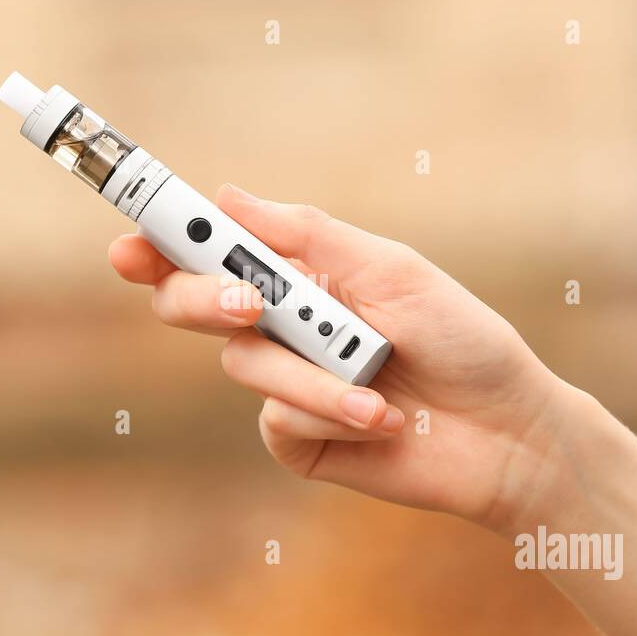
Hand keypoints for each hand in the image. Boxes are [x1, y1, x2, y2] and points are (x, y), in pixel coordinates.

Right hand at [108, 183, 581, 532]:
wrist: (509, 430)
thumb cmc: (461, 339)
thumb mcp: (392, 271)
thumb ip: (309, 236)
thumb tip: (225, 195)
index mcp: (299, 274)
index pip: (209, 252)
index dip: (160, 245)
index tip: (127, 244)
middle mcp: (281, 325)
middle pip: (191, 304)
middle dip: (203, 299)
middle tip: (248, 305)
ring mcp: (285, 384)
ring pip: (243, 363)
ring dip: (313, 374)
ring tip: (378, 388)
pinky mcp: (297, 440)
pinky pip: (276, 420)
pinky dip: (330, 415)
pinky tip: (384, 422)